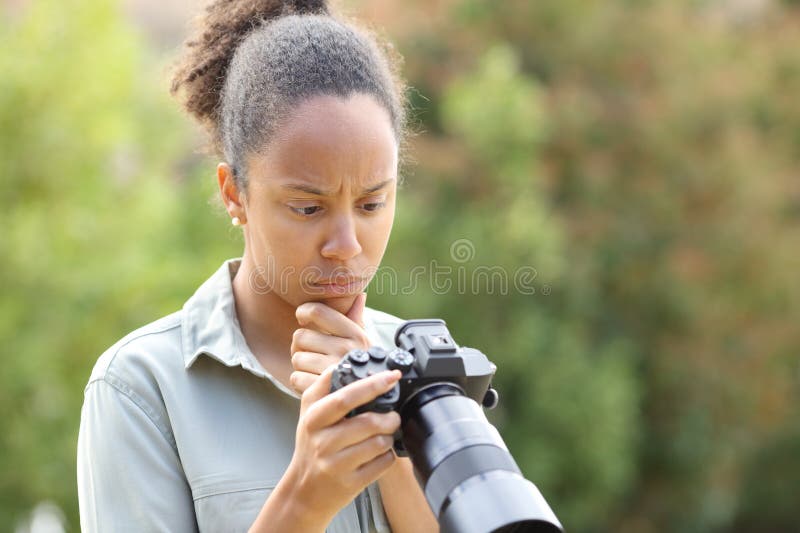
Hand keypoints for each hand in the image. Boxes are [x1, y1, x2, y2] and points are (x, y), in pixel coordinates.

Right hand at [284, 366, 401, 527]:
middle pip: (367, 421)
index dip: (371, 384)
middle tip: (393, 414)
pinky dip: (388, 455)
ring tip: (385, 434)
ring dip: (389, 436)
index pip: (344, 396)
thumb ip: (324, 389)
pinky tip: (380, 452)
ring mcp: (335, 463)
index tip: (391, 376)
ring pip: (378, 442)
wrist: (302, 491)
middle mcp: (322, 440)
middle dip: (388, 416)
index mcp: (313, 418)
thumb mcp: (309, 415)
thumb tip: (346, 363)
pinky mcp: (349, 483)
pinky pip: (381, 463)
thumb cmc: (311, 447)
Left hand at [290, 293, 369, 393]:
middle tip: (310, 350)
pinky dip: (300, 381)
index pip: (318, 311)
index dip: (304, 311)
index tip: (303, 318)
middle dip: (300, 345)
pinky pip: (296, 378)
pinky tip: (312, 382)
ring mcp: (335, 370)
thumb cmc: (364, 366)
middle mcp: (345, 349)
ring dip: (301, 364)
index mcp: (354, 334)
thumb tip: (360, 295)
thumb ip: (357, 318)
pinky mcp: (324, 390)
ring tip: (314, 368)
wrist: (376, 399)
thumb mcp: (364, 342)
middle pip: (300, 336)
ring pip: (297, 358)